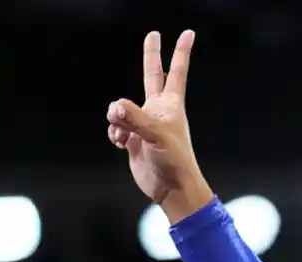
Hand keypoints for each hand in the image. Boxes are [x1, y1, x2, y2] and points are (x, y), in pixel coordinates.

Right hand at [106, 30, 212, 222]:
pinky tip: (120, 142)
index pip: (176, 72)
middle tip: (153, 35)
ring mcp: (145, 124)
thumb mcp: (156, 136)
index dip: (180, 52)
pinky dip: (113, 132)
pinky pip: (115, 127)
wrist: (171, 188)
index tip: (188, 33)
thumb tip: (114, 107)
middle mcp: (158, 110)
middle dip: (151, 56)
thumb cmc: (174, 160)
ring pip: (122, 108)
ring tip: (123, 134)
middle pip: (151, 76)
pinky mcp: (133, 139)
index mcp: (171, 105)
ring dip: (117, 119)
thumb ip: (134, 118)